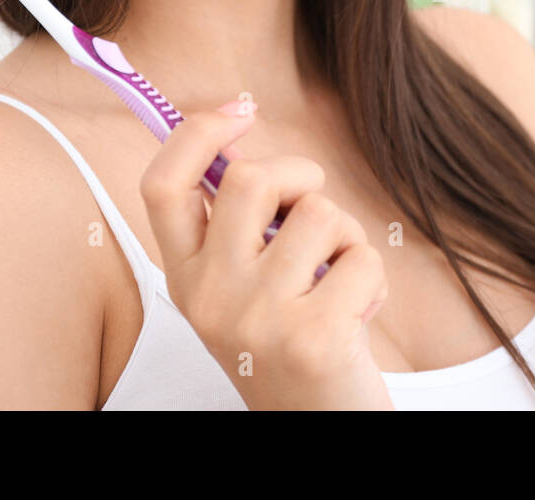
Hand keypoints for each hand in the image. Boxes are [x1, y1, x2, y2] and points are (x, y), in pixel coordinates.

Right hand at [139, 100, 391, 409]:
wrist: (315, 425)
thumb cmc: (289, 339)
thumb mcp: (243, 283)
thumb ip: (236, 220)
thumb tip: (236, 123)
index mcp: (185, 276)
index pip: (163, 185)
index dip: (198, 133)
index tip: (239, 109)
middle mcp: (210, 296)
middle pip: (251, 180)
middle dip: (299, 176)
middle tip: (313, 209)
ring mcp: (258, 318)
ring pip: (317, 214)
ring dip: (343, 235)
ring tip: (336, 278)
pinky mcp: (313, 338)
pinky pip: (362, 256)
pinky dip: (371, 274)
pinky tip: (356, 312)